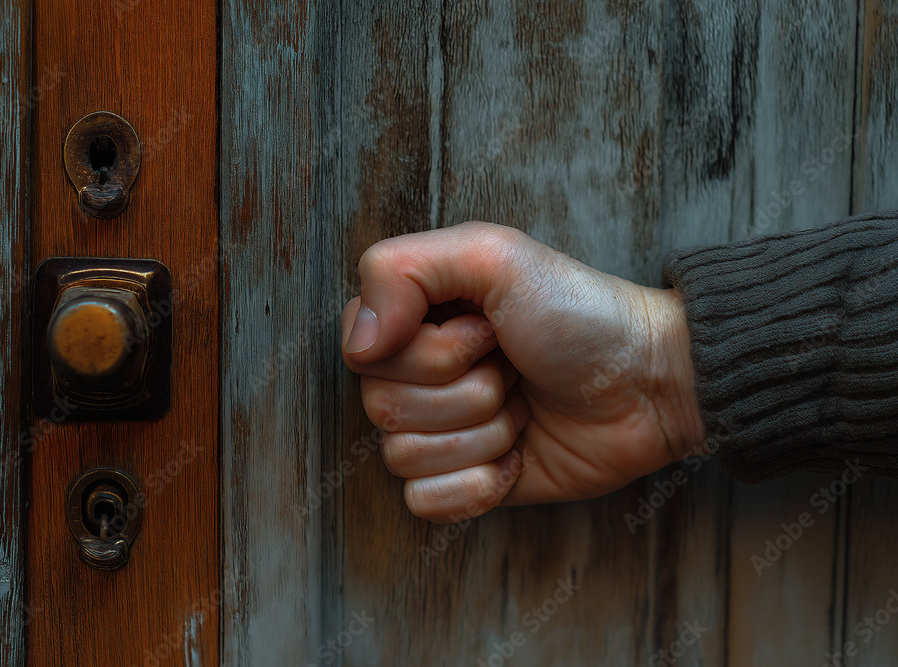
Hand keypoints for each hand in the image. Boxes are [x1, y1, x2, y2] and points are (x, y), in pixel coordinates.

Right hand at [341, 222, 704, 522]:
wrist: (650, 384)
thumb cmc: (580, 313)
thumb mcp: (494, 255)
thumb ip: (401, 269)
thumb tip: (358, 344)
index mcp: (414, 317)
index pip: (363, 353)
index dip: (425, 353)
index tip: (485, 331)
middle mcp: (417, 375)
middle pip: (382, 409)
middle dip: (466, 393)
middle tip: (514, 368)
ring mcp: (442, 431)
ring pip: (403, 458)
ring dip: (482, 435)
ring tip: (524, 405)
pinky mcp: (465, 480)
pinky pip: (425, 502)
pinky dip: (478, 484)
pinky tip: (518, 457)